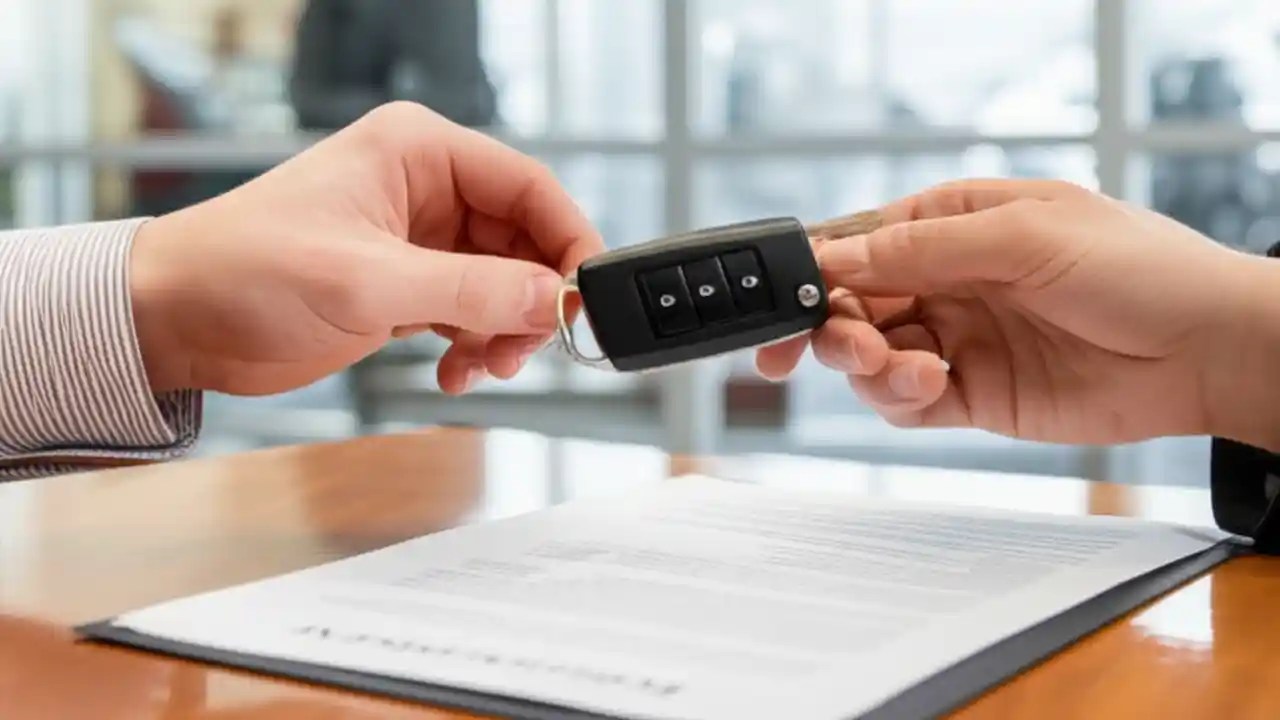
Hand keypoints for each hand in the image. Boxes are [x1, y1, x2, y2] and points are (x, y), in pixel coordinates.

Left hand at [129, 102, 602, 396]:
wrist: (176, 321)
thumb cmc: (243, 270)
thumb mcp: (366, 281)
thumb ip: (469, 289)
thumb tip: (550, 298)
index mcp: (418, 153)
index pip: (527, 186)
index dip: (568, 241)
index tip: (585, 297)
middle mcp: (425, 190)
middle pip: (523, 240)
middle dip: (532, 298)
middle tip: (527, 346)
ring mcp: (417, 240)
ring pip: (503, 282)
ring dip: (505, 329)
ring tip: (485, 363)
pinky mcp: (405, 285)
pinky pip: (471, 311)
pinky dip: (475, 344)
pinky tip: (454, 370)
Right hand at [756, 179, 1279, 449]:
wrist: (1209, 352)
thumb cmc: (1140, 270)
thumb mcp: (1026, 236)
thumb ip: (924, 249)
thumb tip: (839, 256)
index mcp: (956, 224)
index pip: (863, 244)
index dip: (820, 274)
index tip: (792, 303)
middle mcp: (950, 281)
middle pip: (856, 306)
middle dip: (835, 329)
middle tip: (848, 347)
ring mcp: (959, 338)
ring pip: (871, 358)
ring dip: (869, 368)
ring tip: (908, 371)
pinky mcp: (974, 395)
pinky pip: (906, 401)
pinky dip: (900, 399)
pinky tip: (930, 387)